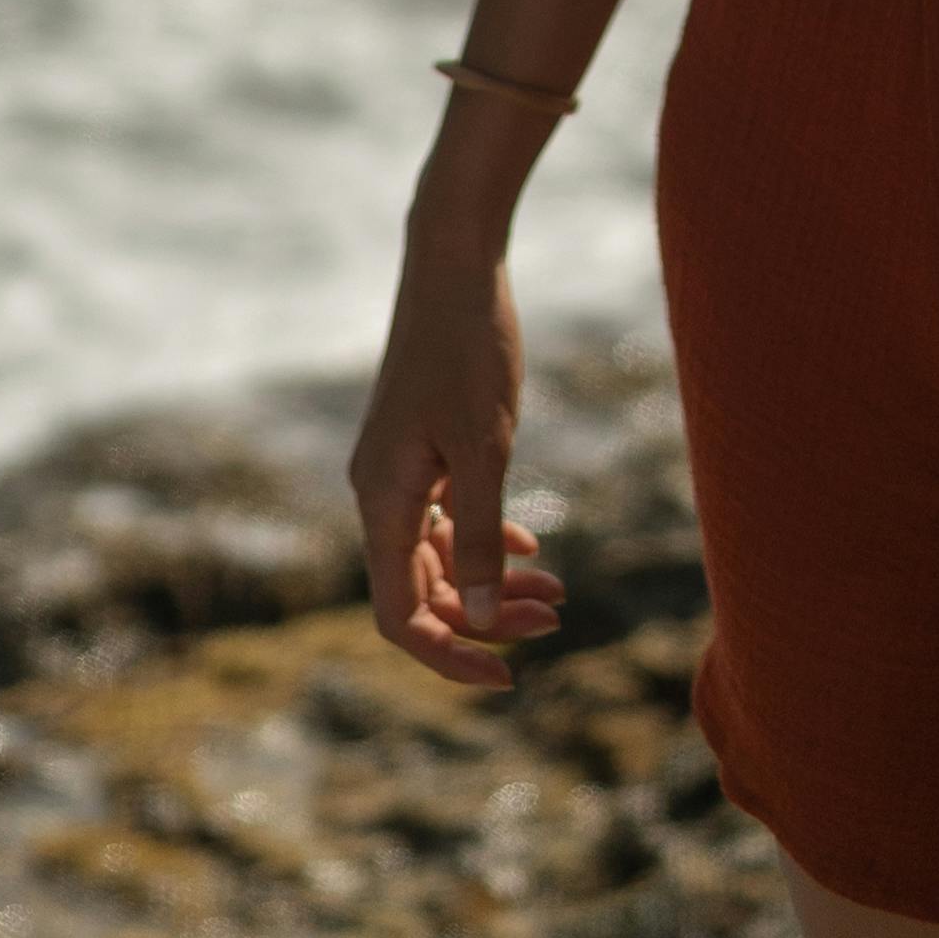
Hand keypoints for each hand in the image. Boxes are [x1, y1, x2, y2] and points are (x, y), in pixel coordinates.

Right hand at [348, 245, 566, 693]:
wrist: (455, 260)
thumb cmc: (470, 348)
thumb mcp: (485, 448)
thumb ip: (481, 535)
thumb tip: (485, 621)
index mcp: (382, 500)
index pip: (401, 615)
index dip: (450, 656)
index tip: (509, 676)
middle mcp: (379, 492)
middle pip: (423, 591)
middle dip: (488, 617)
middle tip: (558, 618)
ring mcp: (399, 468)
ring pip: (439, 555)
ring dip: (493, 580)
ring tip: (558, 590)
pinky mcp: (420, 446)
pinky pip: (446, 517)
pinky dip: (486, 538)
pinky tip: (531, 541)